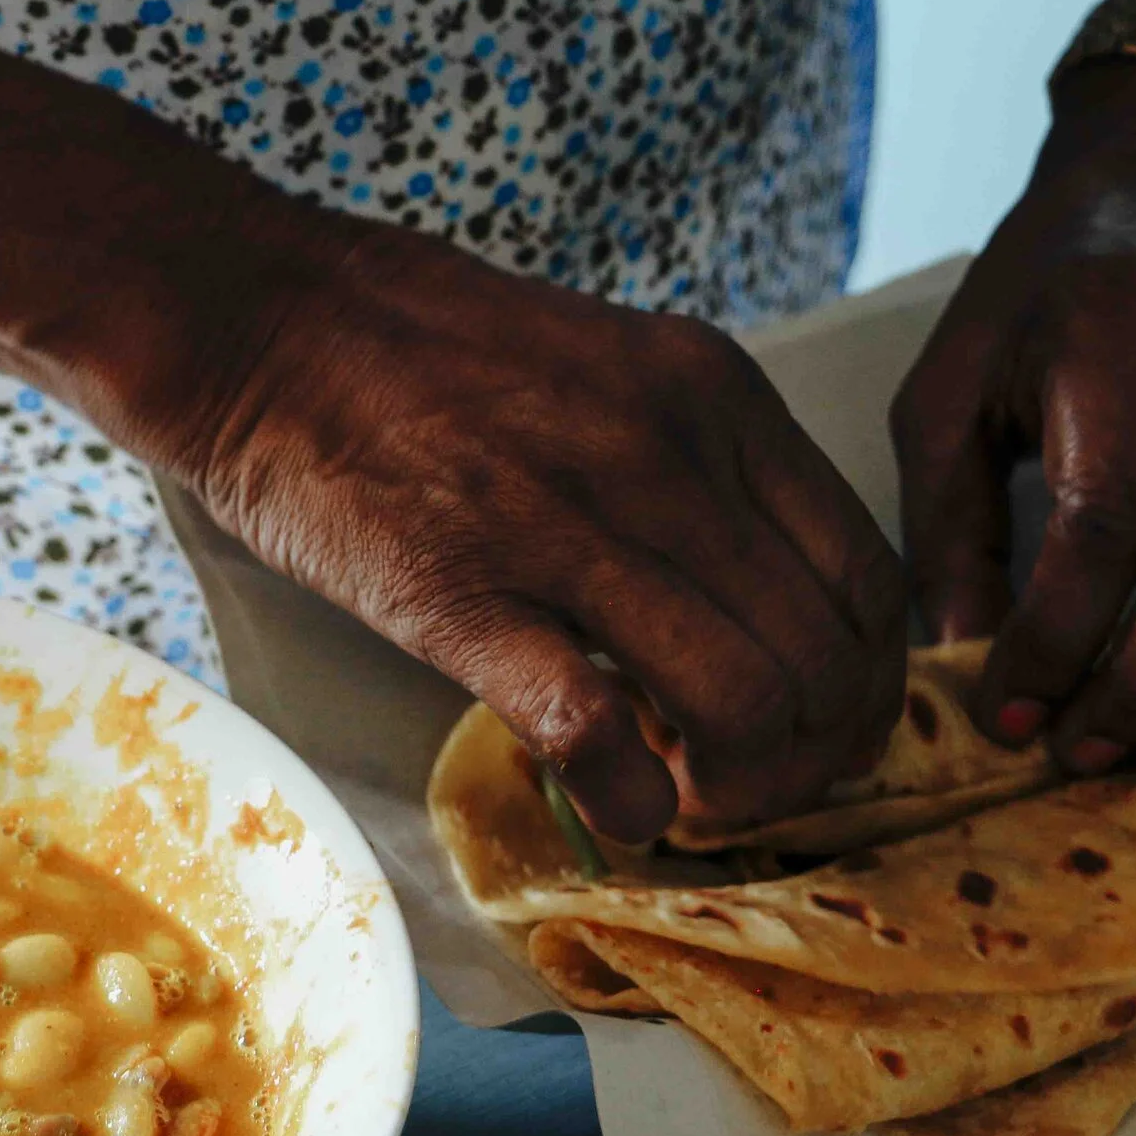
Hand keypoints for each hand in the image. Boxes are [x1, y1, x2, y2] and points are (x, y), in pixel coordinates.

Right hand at [173, 218, 908, 842]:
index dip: (868, 686)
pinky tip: (626, 813)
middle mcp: (667, 455)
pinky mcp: (462, 594)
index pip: (865, 578)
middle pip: (822, 657)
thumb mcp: (616, 371)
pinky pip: (592, 726)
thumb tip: (770, 603)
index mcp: (716, 399)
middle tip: (761, 790)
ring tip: (697, 802)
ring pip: (743, 699)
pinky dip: (633, 799)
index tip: (828, 729)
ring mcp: (567, 524)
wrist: (267, 322)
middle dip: (815, 758)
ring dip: (743, 790)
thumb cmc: (433, 355)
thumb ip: (703, 469)